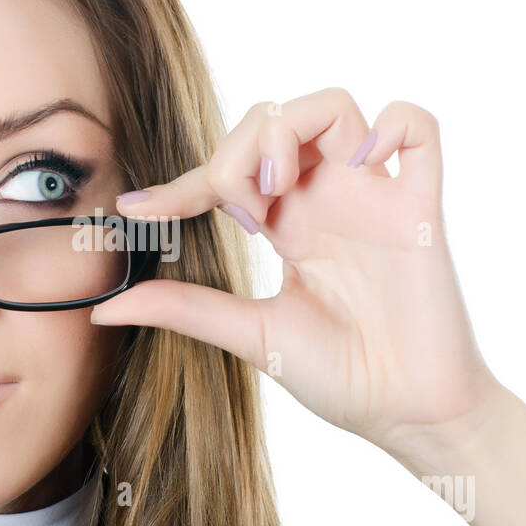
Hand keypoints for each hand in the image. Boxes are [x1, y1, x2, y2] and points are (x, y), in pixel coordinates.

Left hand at [90, 87, 503, 466]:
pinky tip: (362, 163)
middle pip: (275, 120)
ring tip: (276, 191)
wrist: (409, 417)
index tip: (139, 212)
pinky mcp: (421, 210)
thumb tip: (104, 309)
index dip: (180, 183)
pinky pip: (421, 131)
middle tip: (238, 212)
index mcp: (288, 224)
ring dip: (290, 133)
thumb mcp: (251, 336)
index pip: (227, 170)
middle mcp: (328, 200)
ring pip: (334, 108)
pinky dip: (392, 124)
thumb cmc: (343, 378)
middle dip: (236, 153)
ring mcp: (375, 199)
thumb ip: (186, 310)